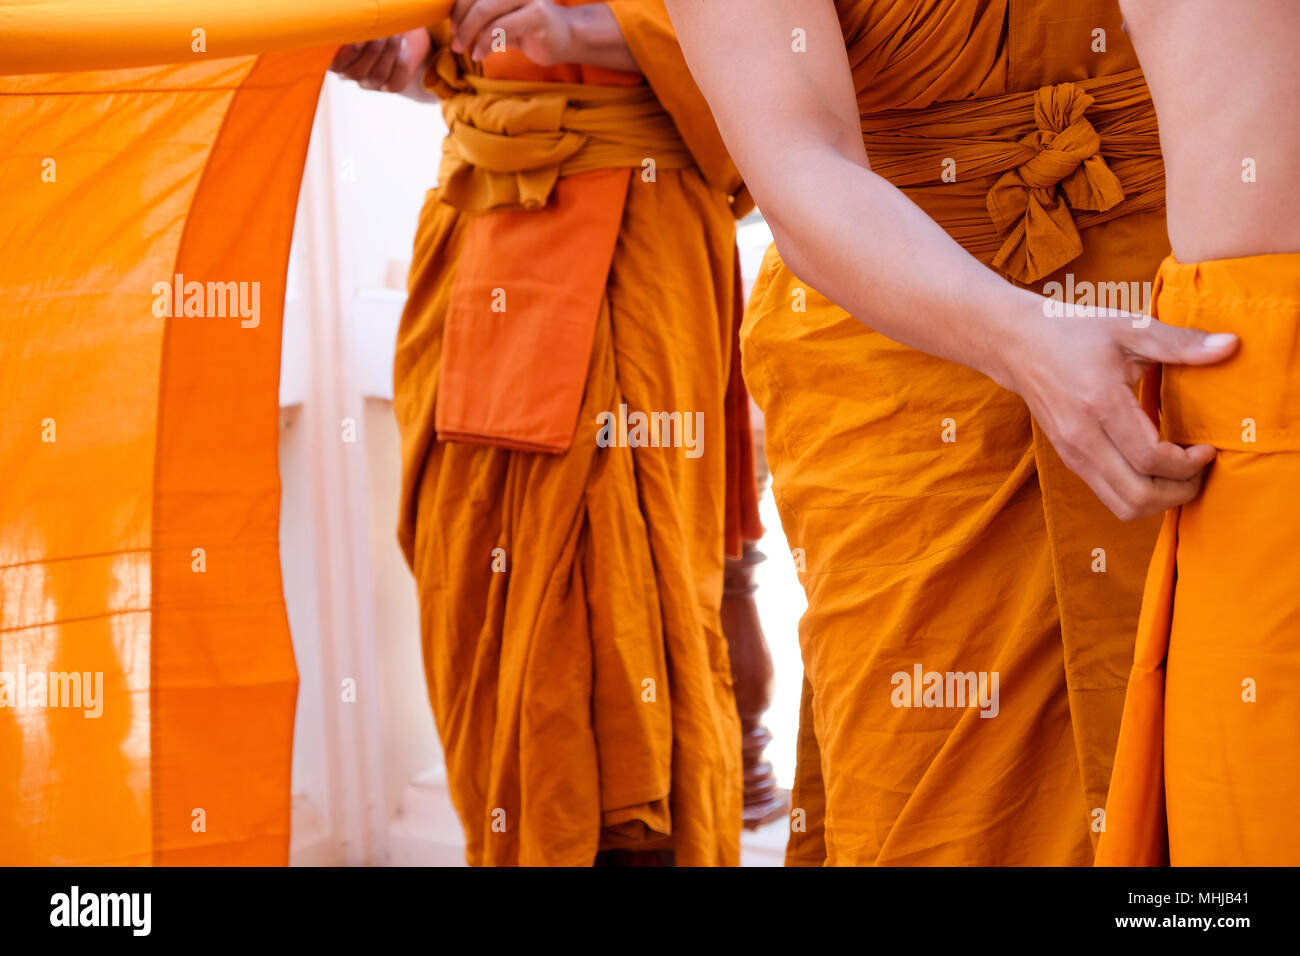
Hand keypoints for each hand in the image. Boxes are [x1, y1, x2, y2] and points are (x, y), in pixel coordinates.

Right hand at [329, 28, 431, 91]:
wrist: (389, 28)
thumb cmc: (366, 21)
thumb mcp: (356, 24)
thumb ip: (352, 26)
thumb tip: (354, 19)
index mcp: (333, 60)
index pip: (336, 65)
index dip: (351, 51)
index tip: (362, 35)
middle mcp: (348, 75)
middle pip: (358, 72)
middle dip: (374, 47)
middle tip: (384, 26)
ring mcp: (368, 83)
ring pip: (378, 76)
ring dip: (389, 51)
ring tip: (396, 33)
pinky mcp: (388, 86)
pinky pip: (395, 84)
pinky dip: (401, 64)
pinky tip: (403, 46)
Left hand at [449, 0, 575, 64]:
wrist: (567, 37)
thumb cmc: (529, 28)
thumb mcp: (501, 16)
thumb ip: (482, 13)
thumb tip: (452, 19)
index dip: (456, 7)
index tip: (453, 27)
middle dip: (460, 21)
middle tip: (455, 41)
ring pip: (485, 11)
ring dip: (469, 33)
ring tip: (463, 49)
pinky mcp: (537, 16)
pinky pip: (501, 28)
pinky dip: (485, 43)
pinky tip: (480, 55)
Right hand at [1005, 306, 1237, 520]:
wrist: (1019, 345)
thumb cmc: (1074, 333)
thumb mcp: (1129, 328)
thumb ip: (1179, 342)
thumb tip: (1230, 346)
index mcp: (1099, 404)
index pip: (1150, 459)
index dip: (1188, 464)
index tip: (1206, 448)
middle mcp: (1082, 438)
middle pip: (1138, 495)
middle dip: (1179, 491)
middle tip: (1198, 468)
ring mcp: (1072, 453)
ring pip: (1122, 506)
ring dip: (1159, 499)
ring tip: (1179, 474)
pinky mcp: (1069, 460)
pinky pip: (1109, 495)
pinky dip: (1139, 493)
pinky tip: (1153, 468)